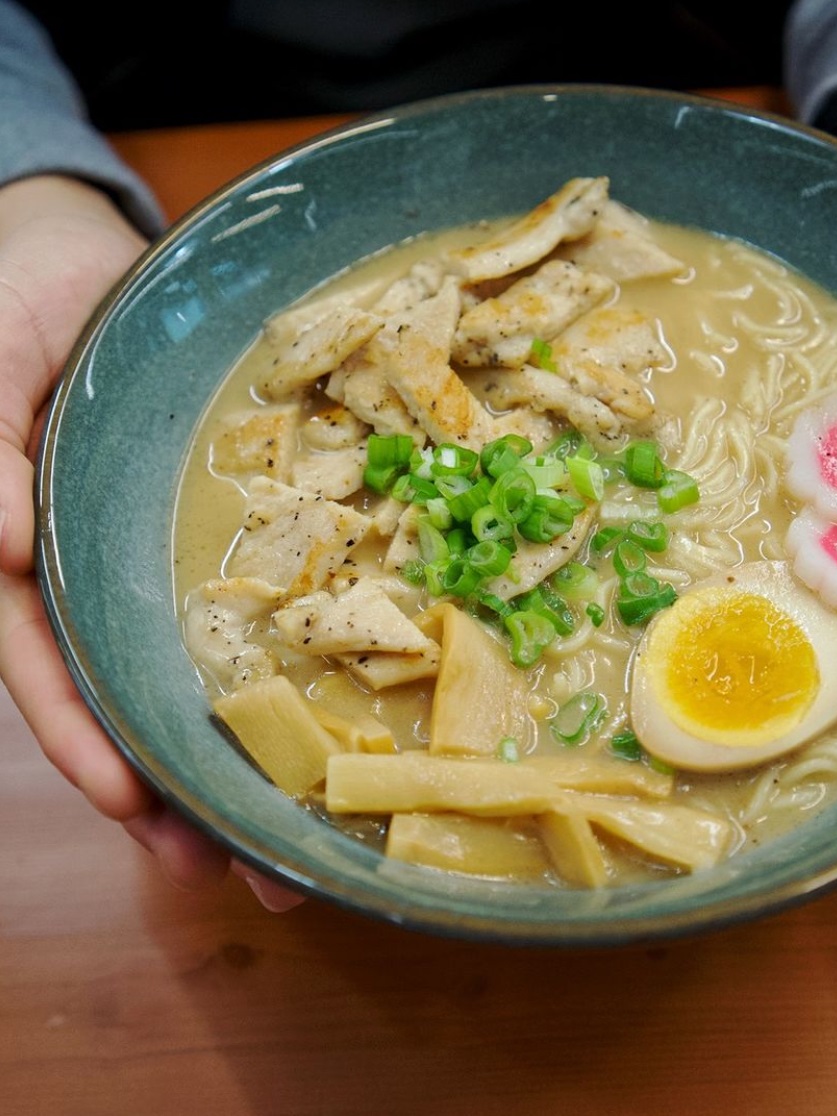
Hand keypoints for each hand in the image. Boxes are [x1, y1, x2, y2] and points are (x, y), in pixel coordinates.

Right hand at [0, 175, 301, 909]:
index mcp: (34, 548)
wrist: (82, 253)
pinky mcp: (233, 520)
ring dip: (247, 753)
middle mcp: (101, 569)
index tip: (137, 809)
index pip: (47, 668)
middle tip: (254, 874)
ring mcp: (165, 554)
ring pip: (202, 669)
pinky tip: (339, 713)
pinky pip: (264, 596)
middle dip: (187, 791)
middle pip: (138, 699)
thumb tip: (0, 542)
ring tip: (304, 834)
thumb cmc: (11, 295)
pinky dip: (294, 657)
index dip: (87, 741)